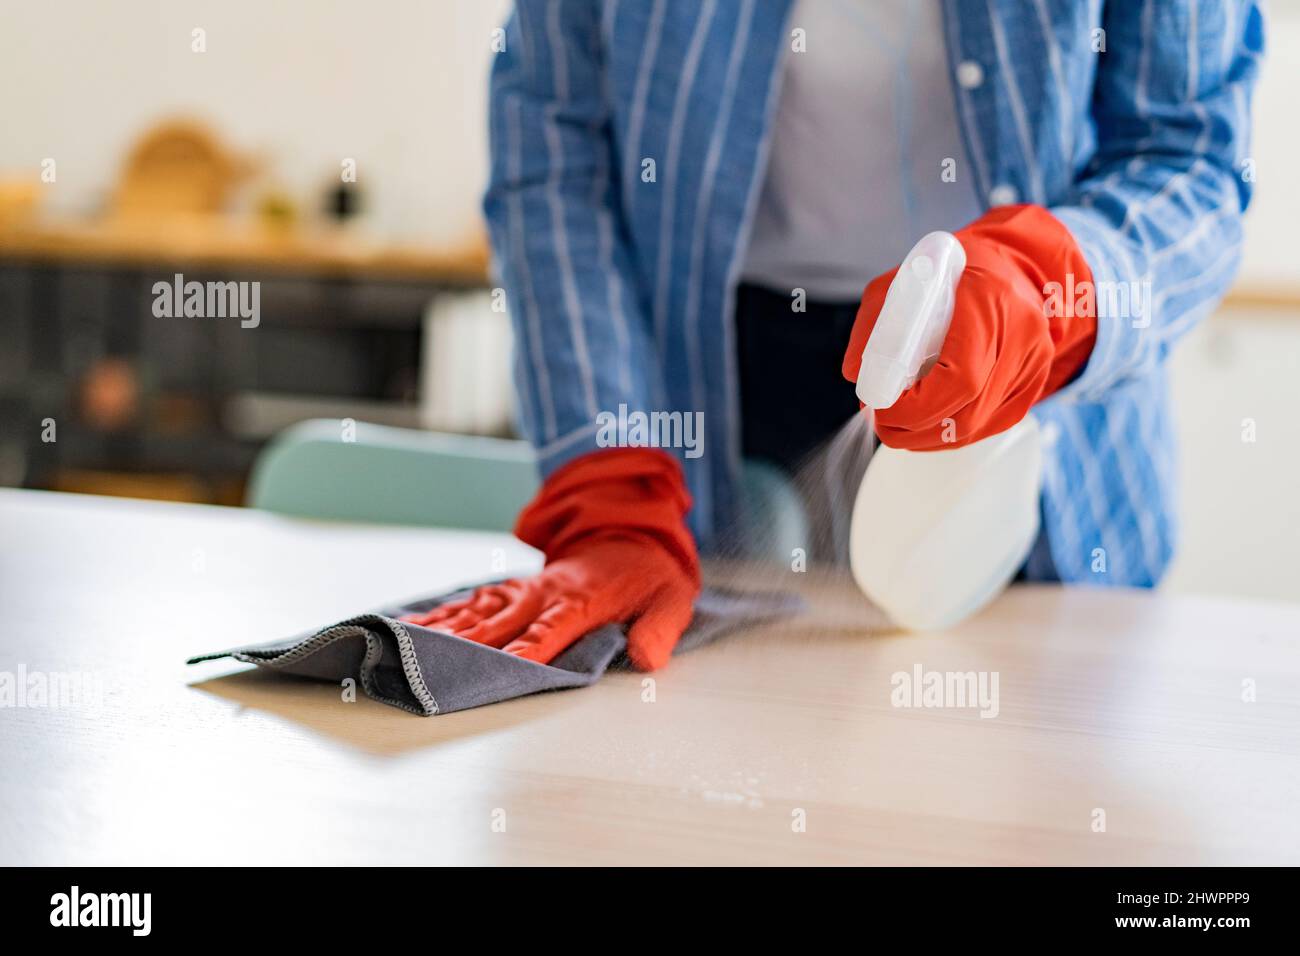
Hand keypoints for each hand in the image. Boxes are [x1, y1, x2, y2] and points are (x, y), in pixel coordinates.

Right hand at [402, 448, 698, 670]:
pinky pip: (473, 600)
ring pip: (479, 610)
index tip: (503, 669)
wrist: (631, 530)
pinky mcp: (513, 587)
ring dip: (445, 630)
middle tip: (433, 668)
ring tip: (406, 646)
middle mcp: (546, 592)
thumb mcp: (673, 600)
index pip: (551, 629)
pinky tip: (413, 626)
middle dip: (469, 648)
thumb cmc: (651, 575)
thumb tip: (646, 659)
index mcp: (583, 599)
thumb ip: (659, 630)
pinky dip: (443, 613)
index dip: (528, 650)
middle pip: (502, 623)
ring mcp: (525, 588)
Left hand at [842, 205, 1097, 449]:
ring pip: (974, 427)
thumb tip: (856, 374)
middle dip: (912, 427)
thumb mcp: (904, 279)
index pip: (959, 378)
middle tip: (880, 420)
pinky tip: (926, 424)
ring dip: (927, 436)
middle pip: (965, 412)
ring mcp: (1033, 366)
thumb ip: (876, 322)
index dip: (915, 406)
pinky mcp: (1032, 386)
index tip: (881, 406)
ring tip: (896, 423)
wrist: (1017, 269)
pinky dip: (949, 433)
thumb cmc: (956, 273)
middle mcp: (1022, 336)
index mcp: (990, 301)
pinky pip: (987, 426)